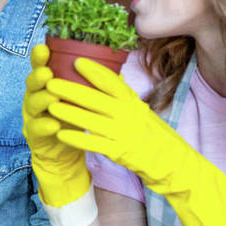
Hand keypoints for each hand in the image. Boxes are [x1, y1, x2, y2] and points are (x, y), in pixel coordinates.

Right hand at [22, 44, 91, 206]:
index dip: (40, 58)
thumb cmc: (74, 118)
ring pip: (32, 104)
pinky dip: (44, 126)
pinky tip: (53, 124)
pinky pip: (35, 129)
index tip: (43, 48)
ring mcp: (32, 116)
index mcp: (47, 84)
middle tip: (47, 73)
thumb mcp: (82, 100)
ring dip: (41, 99)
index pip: (42, 66)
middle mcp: (36, 96)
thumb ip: (91, 85)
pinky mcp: (33, 135)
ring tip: (51, 97)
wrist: (65, 151)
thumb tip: (120, 70)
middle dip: (38, 77)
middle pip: (32, 83)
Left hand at [48, 58, 225, 225]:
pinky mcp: (121, 152)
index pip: (113, 82)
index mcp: (134, 103)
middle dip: (71, 90)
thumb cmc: (156, 137)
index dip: (95, 71)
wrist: (175, 164)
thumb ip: (125, 100)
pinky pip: (94, 144)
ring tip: (50, 105)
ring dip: (70, 112)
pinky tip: (61, 134)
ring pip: (92, 120)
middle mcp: (129, 115)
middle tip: (50, 81)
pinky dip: (77, 138)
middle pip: (96, 99)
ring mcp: (125, 134)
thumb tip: (110, 81)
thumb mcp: (142, 113)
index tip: (77, 61)